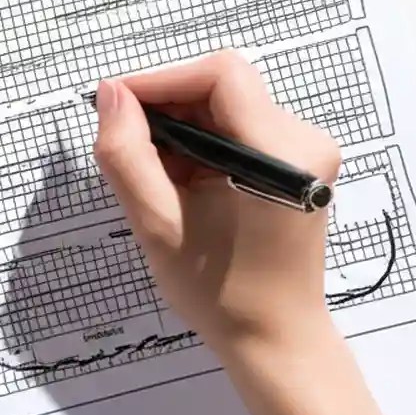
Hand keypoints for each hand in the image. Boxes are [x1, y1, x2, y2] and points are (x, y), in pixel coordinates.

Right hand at [93, 51, 390, 414]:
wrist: (273, 340)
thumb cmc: (219, 292)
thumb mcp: (157, 224)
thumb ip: (127, 154)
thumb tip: (111, 94)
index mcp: (281, 151)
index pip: (221, 74)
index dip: (163, 79)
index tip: (117, 104)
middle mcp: (304, 141)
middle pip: (223, 88)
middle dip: (168, 108)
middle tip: (127, 146)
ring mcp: (304, 152)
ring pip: (227, 107)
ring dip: (182, 129)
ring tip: (153, 174)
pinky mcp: (295, 165)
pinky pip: (239, 130)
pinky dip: (201, 145)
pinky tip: (180, 182)